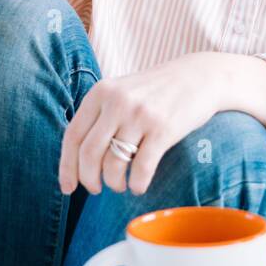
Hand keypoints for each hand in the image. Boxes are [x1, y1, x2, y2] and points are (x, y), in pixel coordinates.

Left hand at [58, 53, 224, 196]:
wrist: (199, 76)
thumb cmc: (157, 91)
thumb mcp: (122, 91)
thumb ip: (100, 115)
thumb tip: (77, 159)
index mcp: (101, 92)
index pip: (73, 136)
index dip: (66, 167)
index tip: (67, 188)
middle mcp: (117, 101)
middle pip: (89, 153)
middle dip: (89, 180)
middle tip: (95, 189)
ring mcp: (140, 115)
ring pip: (114, 164)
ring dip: (114, 184)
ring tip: (121, 185)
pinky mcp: (163, 129)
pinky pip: (141, 168)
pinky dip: (137, 184)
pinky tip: (139, 185)